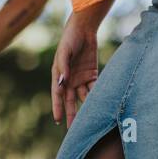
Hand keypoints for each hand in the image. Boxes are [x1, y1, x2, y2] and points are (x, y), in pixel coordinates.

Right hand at [51, 13, 99, 127]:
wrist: (84, 28)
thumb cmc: (70, 38)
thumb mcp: (65, 51)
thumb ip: (64, 67)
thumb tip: (62, 83)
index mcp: (59, 74)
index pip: (58, 94)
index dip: (58, 107)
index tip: (58, 120)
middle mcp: (69, 79)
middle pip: (70, 100)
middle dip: (71, 114)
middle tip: (73, 130)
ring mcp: (80, 78)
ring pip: (83, 96)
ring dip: (86, 107)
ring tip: (89, 120)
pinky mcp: (91, 74)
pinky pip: (93, 87)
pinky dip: (96, 95)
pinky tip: (100, 104)